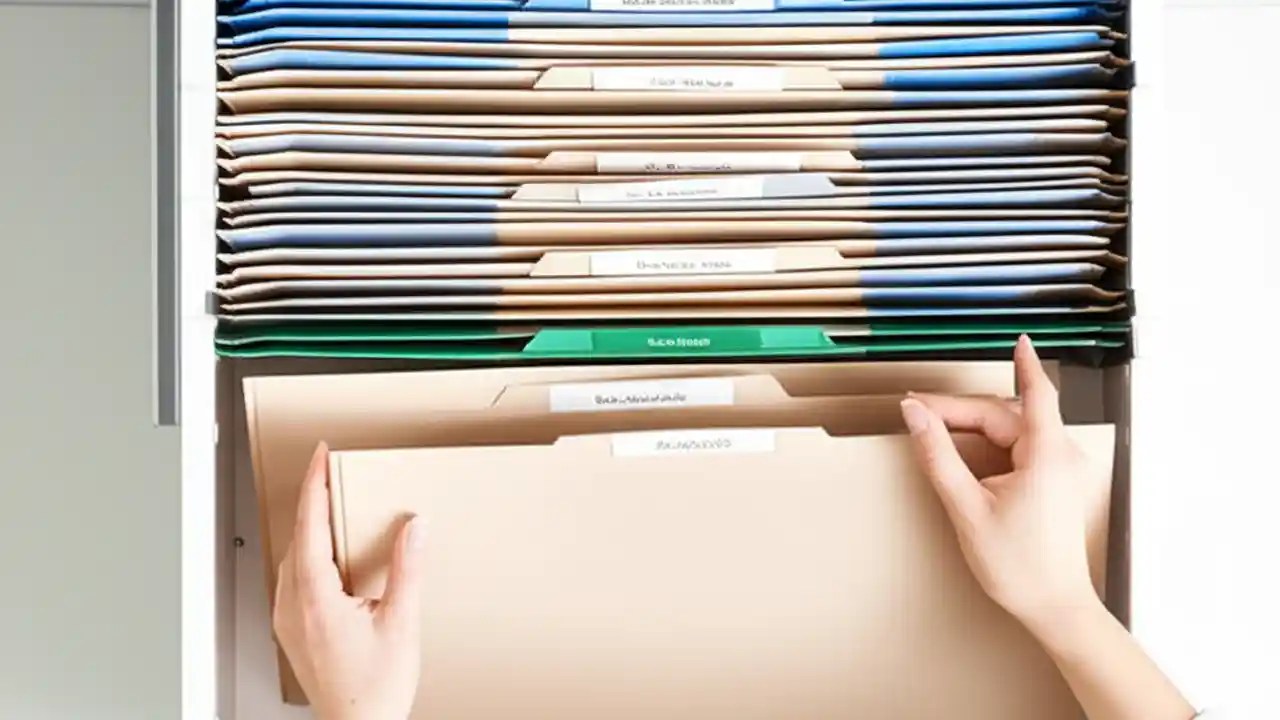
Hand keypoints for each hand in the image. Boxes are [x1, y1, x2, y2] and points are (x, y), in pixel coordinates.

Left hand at [273, 442, 426, 719]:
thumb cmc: (375, 690)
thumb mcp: (401, 623)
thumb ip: (407, 569)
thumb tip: (413, 528)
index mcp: (315, 598)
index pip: (309, 525)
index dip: (314, 485)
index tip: (320, 457)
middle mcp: (293, 607)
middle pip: (297, 538)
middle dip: (312, 502)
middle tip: (329, 473)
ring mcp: (288, 622)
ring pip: (292, 558)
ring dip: (309, 529)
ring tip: (330, 508)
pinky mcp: (293, 633)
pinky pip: (292, 580)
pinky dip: (308, 555)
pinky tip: (327, 556)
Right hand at [899, 336, 1103, 630]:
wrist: (1055, 607)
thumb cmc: (1018, 565)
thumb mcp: (966, 507)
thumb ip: (938, 455)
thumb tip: (916, 415)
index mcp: (1045, 455)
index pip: (1035, 394)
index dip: (1024, 364)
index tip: (1019, 340)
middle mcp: (1061, 457)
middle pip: (1007, 414)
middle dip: (961, 409)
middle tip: (916, 410)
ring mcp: (1062, 471)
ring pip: (1013, 430)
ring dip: (974, 424)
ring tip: (934, 425)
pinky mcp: (1056, 485)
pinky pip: (1021, 448)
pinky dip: (990, 442)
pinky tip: (965, 448)